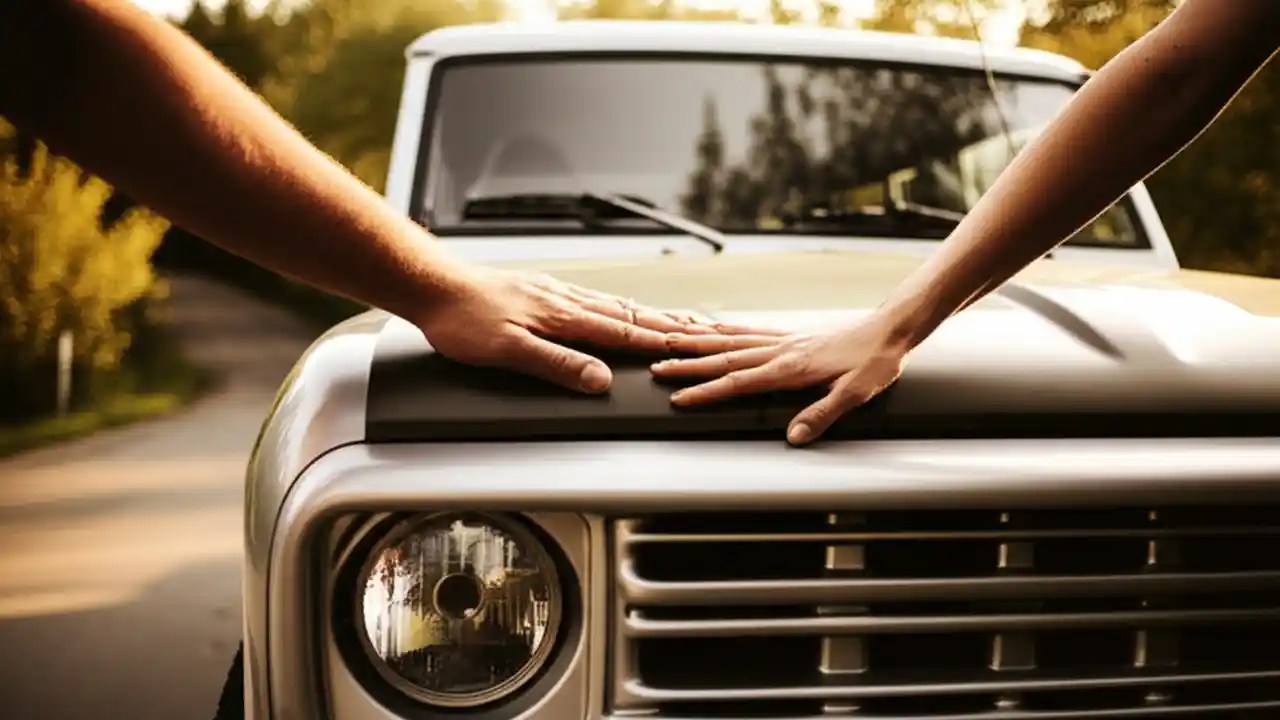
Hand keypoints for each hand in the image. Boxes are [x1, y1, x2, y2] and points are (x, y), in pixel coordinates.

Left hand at [415, 266, 713, 392]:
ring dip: (643, 314)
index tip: (687, 348)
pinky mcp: (539, 291)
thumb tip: (598, 379)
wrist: (433, 285)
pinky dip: (615, 306)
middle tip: (697, 330)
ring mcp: (552, 293)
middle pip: (624, 315)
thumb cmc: (463, 319)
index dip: (655, 343)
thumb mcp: (509, 350)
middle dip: (662, 325)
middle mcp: (563, 300)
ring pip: (609, 305)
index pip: (619, 334)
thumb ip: (557, 364)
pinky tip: (613, 307)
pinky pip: (590, 299)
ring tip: (670, 320)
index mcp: (561, 317)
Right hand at [650, 316, 907, 445]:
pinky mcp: (789, 336)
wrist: (890, 329)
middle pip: (724, 358)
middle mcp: (780, 351)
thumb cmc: (875, 361)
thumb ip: (822, 415)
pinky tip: (710, 328)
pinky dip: (723, 330)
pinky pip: (747, 331)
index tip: (679, 397)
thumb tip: (793, 437)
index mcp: (791, 368)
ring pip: (730, 341)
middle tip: (657, 367)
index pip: (739, 382)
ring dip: (698, 343)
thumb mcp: (855, 394)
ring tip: (669, 342)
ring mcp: (782, 340)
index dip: (707, 391)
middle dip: (688, 364)